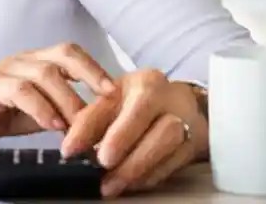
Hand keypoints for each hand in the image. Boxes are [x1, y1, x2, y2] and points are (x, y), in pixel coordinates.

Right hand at [0, 42, 115, 146]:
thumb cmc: (1, 113)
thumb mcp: (40, 111)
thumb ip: (65, 111)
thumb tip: (103, 125)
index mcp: (35, 60)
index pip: (70, 52)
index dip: (94, 67)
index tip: (114, 90)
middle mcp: (21, 59)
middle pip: (62, 55)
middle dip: (89, 78)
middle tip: (106, 105)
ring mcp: (3, 70)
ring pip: (43, 74)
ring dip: (67, 101)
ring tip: (78, 126)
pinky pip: (19, 91)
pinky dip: (41, 108)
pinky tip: (53, 125)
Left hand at [62, 70, 206, 197]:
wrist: (188, 107)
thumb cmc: (144, 104)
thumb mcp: (116, 102)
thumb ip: (94, 121)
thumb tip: (71, 148)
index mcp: (137, 82)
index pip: (107, 103)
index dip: (85, 127)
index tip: (69, 150)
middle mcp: (161, 95)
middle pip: (142, 114)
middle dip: (120, 140)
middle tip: (101, 164)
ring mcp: (184, 117)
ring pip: (164, 139)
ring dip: (136, 165)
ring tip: (113, 184)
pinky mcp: (197, 141)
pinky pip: (174, 161)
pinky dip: (151, 175)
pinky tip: (133, 183)